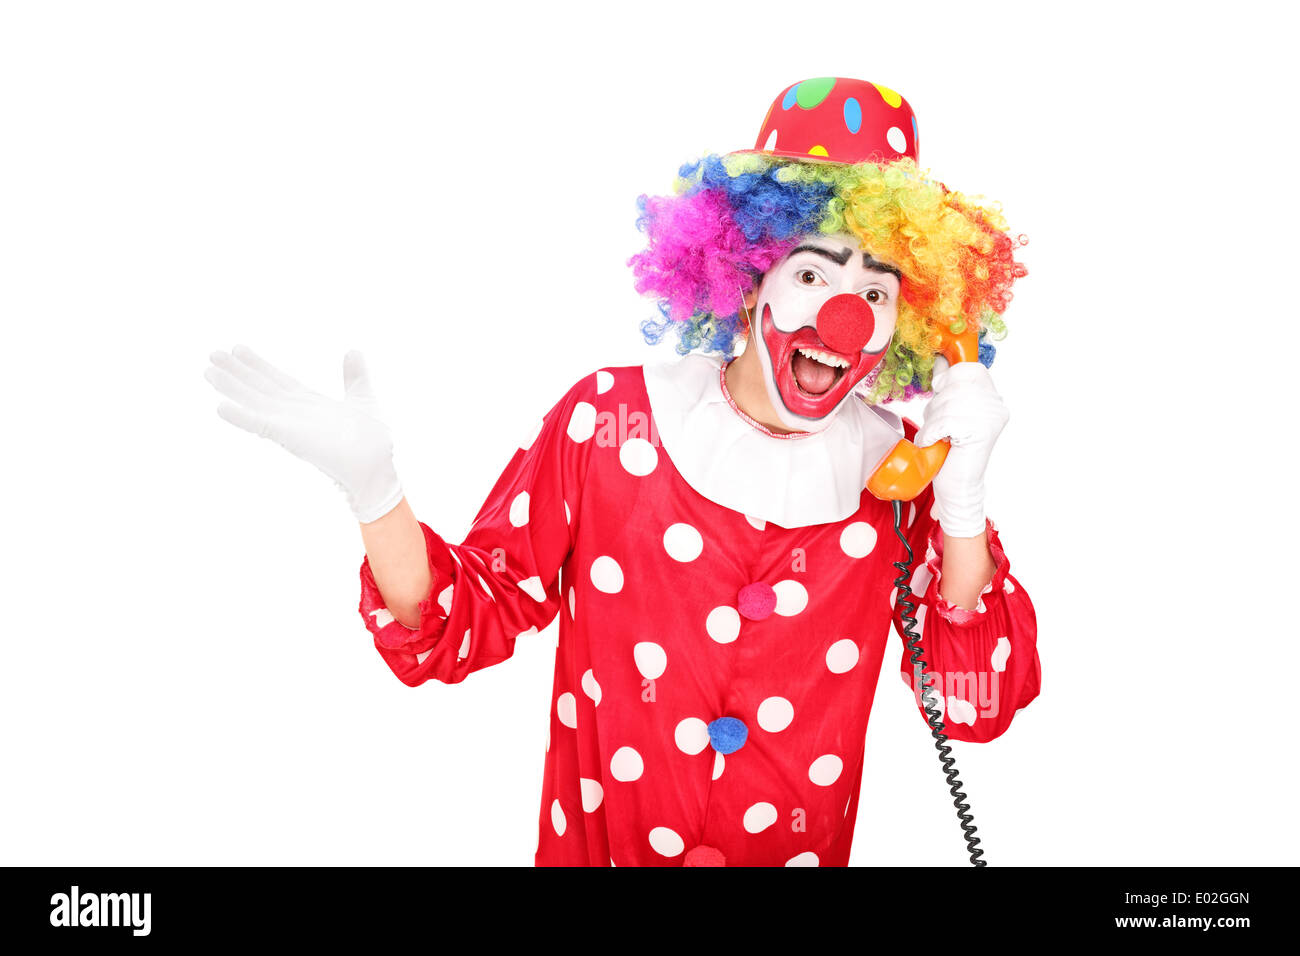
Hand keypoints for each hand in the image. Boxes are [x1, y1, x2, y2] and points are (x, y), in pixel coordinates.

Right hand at [205, 345, 403, 523]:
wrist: (378, 468)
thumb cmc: (371, 441)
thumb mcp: (361, 397)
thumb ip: (354, 375)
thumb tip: (353, 351)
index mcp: (309, 404)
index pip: (277, 380)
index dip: (258, 364)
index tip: (238, 348)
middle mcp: (295, 413)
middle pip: (260, 388)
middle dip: (237, 372)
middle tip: (212, 354)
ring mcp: (291, 425)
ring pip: (255, 402)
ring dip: (232, 388)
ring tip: (208, 372)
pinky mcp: (291, 438)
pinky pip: (262, 425)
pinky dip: (242, 417)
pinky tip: (220, 407)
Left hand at [914, 358, 1008, 537]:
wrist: (957, 486)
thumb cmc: (950, 451)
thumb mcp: (947, 412)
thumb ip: (948, 387)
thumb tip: (940, 359)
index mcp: (991, 399)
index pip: (970, 369)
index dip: (949, 379)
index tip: (941, 394)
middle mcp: (996, 406)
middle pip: (954, 386)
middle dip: (937, 407)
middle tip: (940, 427)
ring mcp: (991, 419)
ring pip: (946, 404)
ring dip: (932, 423)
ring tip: (939, 438)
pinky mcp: (981, 433)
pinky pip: (945, 422)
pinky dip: (932, 434)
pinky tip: (938, 444)